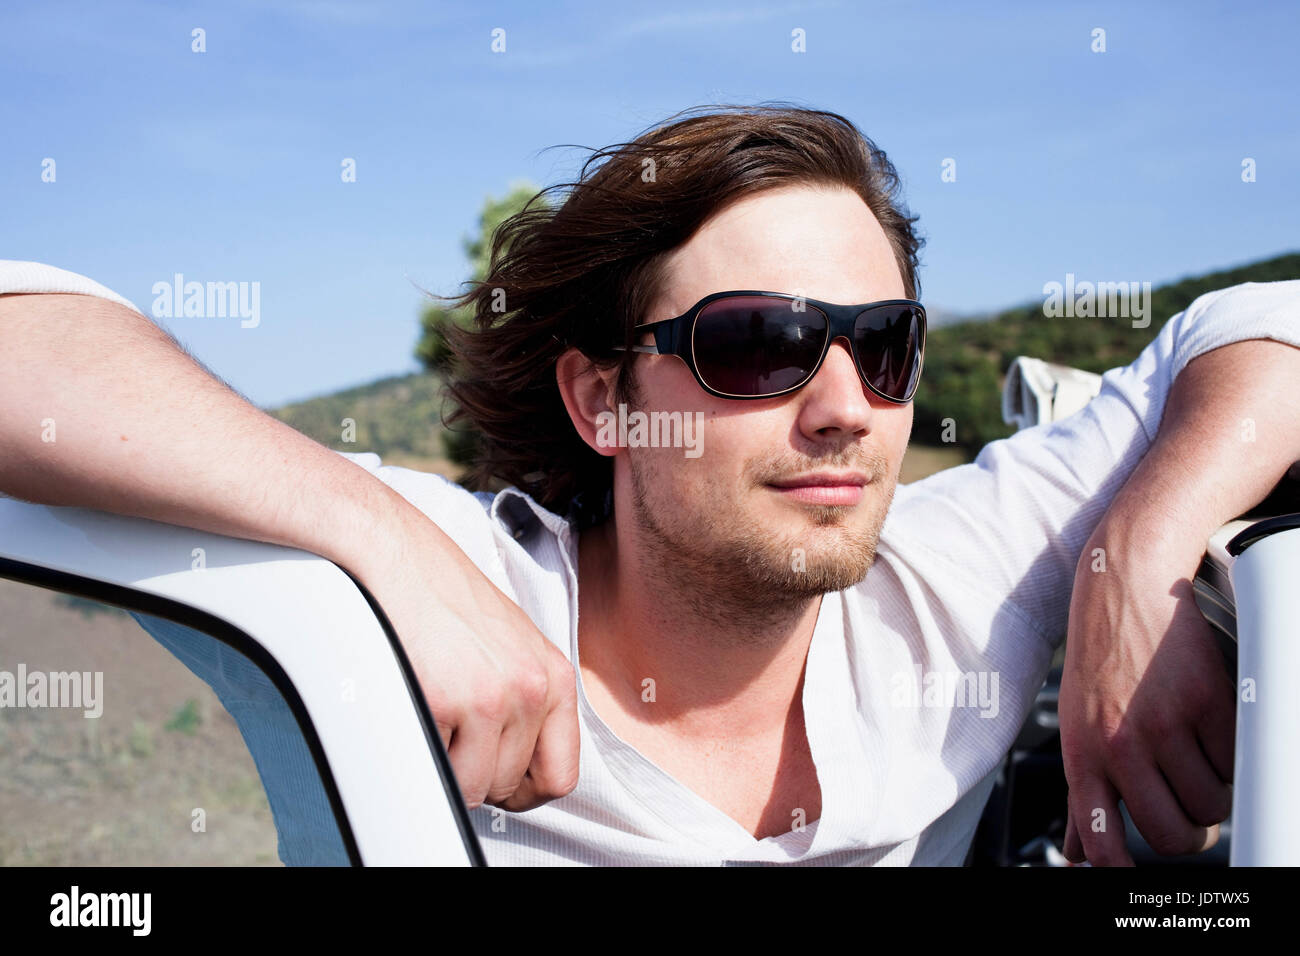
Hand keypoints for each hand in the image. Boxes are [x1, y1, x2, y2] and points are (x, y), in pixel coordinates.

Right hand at [355, 514, 580, 812]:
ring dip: (446, 766)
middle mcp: (529, 689)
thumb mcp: (514, 647)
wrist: (398, 554)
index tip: (501, 778)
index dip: (525, 790)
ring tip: (434, 715)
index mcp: (554, 678)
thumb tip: (523, 770)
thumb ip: (528, 704)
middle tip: (453, 730)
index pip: (561, 777)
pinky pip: (430, 766)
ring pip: (470, 789)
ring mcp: (487, 698)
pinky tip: (414, 703)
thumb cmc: (447, 598)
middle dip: (477, 773)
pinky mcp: (441, 701)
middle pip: (508, 788)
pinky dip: (415, 746)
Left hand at [1058, 521, 1234, 864]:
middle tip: (1188, 806)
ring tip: (1196, 759)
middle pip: (1173, 836)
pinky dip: (1232, 756)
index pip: (1102, 842)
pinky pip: (1236, 763)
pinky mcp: (1207, 702)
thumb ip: (1083, 794)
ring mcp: (1165, 725)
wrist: (1124, 583)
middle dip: (1189, 832)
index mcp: (1083, 756)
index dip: (1124, 870)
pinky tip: (1209, 728)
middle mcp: (1120, 746)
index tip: (1138, 875)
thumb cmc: (1100, 658)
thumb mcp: (1077, 724)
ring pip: (1212, 805)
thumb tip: (1078, 852)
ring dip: (1214, 793)